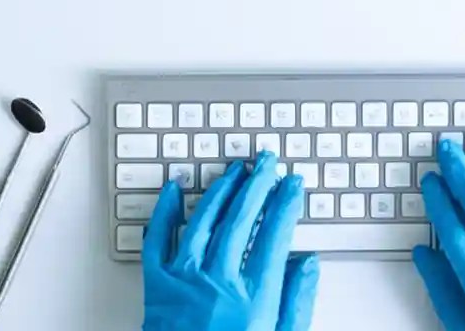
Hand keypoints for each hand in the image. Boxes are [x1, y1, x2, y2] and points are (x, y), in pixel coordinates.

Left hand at [142, 152, 319, 330]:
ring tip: (233, 170)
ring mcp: (184, 283)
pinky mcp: (156, 290)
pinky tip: (175, 190)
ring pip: (204, 220)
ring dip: (221, 190)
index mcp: (255, 298)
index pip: (275, 233)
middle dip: (257, 183)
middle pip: (242, 218)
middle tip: (266, 162)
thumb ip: (297, 301)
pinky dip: (166, 212)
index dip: (286, 203)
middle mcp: (219, 283)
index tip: (292, 183)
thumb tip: (308, 262)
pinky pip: (157, 241)